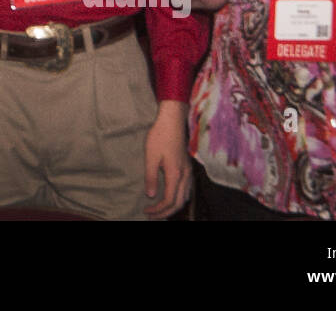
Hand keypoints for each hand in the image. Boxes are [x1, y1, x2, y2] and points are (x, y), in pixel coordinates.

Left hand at [143, 100, 191, 218]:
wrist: (172, 121)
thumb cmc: (160, 136)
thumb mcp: (150, 156)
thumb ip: (151, 177)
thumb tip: (151, 195)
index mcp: (176, 174)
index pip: (170, 200)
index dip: (159, 210)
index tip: (147, 211)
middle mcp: (185, 176)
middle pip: (180, 203)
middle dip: (166, 212)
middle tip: (152, 215)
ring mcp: (189, 172)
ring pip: (185, 197)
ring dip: (174, 207)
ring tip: (161, 211)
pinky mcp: (188, 168)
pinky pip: (187, 190)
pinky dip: (179, 199)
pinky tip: (172, 198)